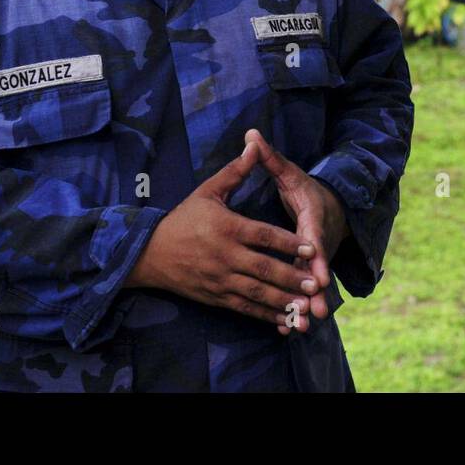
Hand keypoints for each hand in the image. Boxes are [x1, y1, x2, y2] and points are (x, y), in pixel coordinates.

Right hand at [125, 137, 321, 328]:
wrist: (149, 254)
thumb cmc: (183, 218)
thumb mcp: (208, 190)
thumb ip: (235, 171)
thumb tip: (254, 144)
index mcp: (227, 228)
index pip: (263, 236)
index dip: (289, 243)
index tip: (311, 248)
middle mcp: (225, 256)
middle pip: (264, 269)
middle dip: (291, 277)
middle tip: (315, 284)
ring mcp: (220, 280)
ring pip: (257, 293)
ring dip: (283, 301)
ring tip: (307, 306)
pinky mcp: (216, 297)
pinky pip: (245, 308)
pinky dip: (266, 315)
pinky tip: (285, 320)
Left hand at [245, 128, 349, 335]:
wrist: (333, 208)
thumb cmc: (306, 190)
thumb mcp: (290, 173)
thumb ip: (269, 158)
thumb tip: (251, 135)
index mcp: (312, 216)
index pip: (313, 235)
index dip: (314, 252)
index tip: (314, 268)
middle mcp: (318, 241)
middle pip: (318, 266)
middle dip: (317, 288)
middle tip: (316, 307)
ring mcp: (315, 260)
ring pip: (313, 284)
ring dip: (310, 304)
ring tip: (305, 324)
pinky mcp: (309, 272)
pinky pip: (304, 293)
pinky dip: (296, 309)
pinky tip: (288, 328)